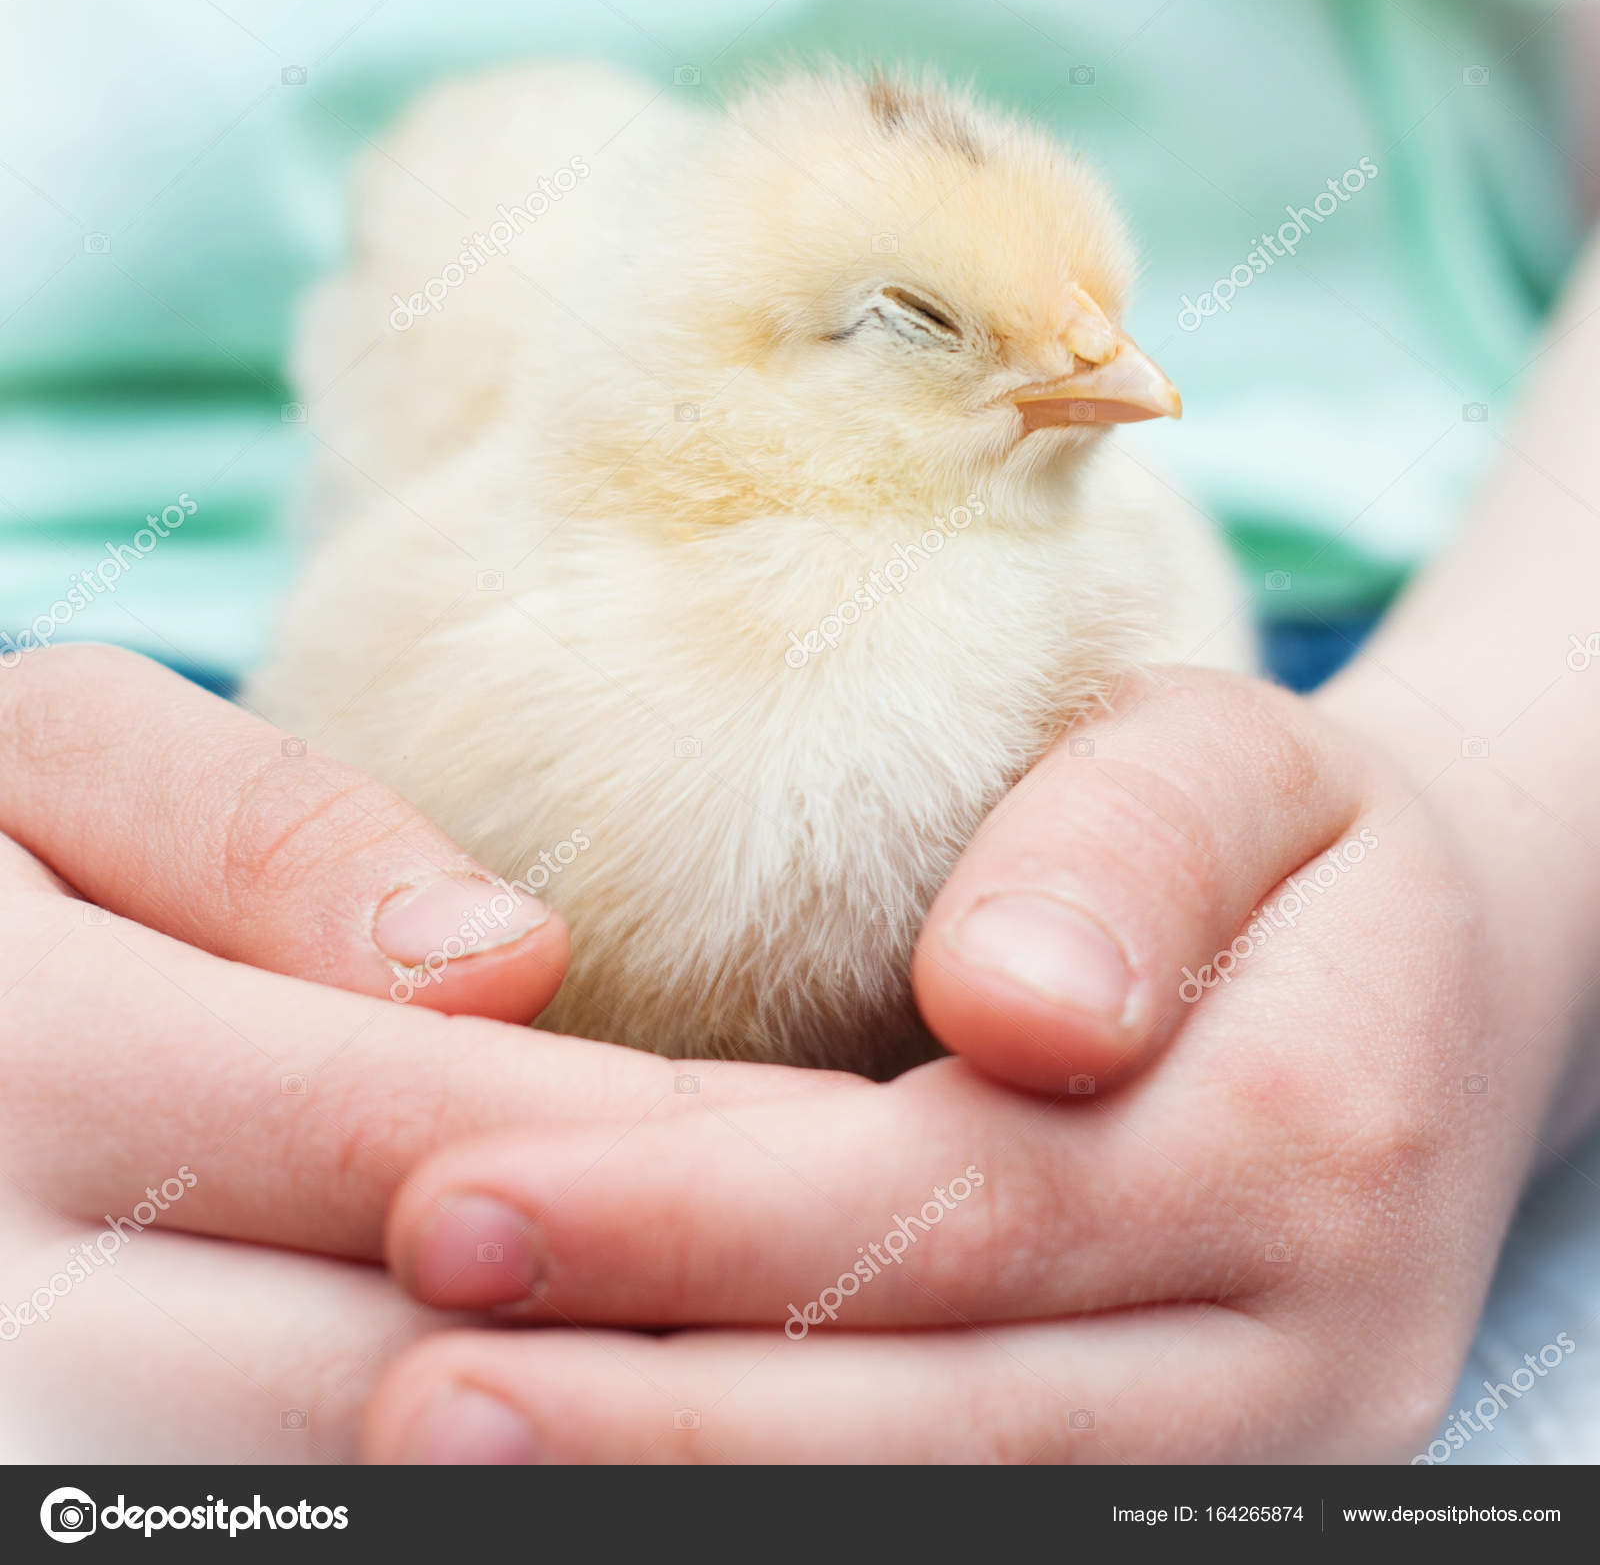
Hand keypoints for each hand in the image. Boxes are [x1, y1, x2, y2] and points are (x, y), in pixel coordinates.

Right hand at [0, 645, 821, 1460]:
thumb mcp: (33, 774)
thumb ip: (256, 830)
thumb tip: (507, 968)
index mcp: (15, 1059)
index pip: (426, 1127)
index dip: (662, 1146)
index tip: (841, 1138)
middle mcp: (1, 1320)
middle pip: (426, 1353)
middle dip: (670, 1323)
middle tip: (869, 1281)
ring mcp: (20, 1452)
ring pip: (381, 1485)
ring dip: (604, 1443)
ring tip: (776, 1367)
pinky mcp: (52, 1516)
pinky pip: (298, 1524)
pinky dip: (495, 1487)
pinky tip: (600, 1426)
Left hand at [362, 669, 1578, 1462]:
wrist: (1430, 992)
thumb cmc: (1287, 854)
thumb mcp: (1235, 766)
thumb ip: (1132, 853)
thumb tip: (1022, 1010)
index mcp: (1304, 1130)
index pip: (959, 1199)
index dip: (700, 1219)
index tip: (454, 1202)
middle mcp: (1306, 1342)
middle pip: (942, 1409)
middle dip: (655, 1418)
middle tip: (411, 1387)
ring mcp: (1266, 1453)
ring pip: (965, 1510)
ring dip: (696, 1504)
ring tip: (460, 1463)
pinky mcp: (1204, 1497)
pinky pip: (992, 1524)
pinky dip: (791, 1510)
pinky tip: (619, 1478)